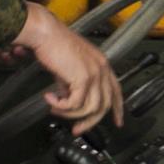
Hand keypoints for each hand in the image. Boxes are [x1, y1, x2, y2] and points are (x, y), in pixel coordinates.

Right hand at [14, 4, 120, 131]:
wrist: (45, 33)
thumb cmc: (54, 44)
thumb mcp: (68, 67)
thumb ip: (71, 83)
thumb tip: (67, 98)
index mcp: (102, 64)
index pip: (116, 91)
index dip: (118, 109)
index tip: (118, 122)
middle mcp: (102, 69)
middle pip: (104, 105)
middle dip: (90, 121)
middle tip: (77, 130)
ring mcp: (94, 73)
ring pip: (91, 108)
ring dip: (71, 114)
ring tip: (56, 109)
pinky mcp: (83, 77)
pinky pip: (75, 104)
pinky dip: (61, 106)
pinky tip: (50, 100)